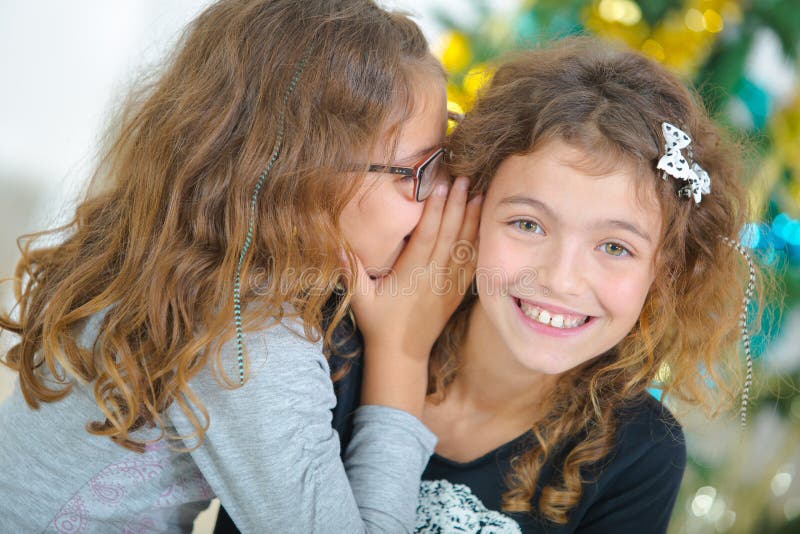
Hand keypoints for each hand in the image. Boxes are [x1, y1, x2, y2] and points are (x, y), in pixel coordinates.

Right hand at [347, 176, 481, 416]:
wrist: (402, 355)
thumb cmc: (378, 324)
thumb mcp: (360, 300)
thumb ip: (349, 273)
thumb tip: (336, 247)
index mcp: (412, 274)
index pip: (426, 236)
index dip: (435, 210)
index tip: (441, 186)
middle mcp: (434, 277)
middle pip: (449, 235)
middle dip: (457, 205)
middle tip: (465, 179)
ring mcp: (448, 286)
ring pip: (464, 247)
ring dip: (472, 219)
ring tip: (480, 194)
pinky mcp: (456, 293)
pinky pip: (471, 266)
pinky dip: (479, 245)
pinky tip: (484, 228)